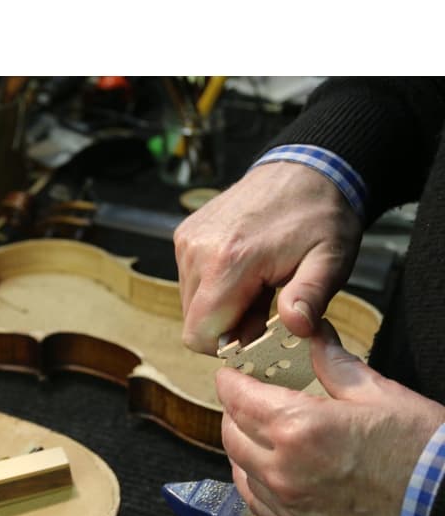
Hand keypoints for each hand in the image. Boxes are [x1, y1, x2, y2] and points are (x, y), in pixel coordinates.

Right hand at [174, 161, 361, 353]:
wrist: (307, 168)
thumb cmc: (320, 216)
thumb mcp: (330, 260)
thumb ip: (310, 297)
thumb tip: (296, 327)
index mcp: (229, 262)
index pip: (198, 335)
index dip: (227, 347)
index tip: (256, 336)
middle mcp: (198, 251)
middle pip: (194, 322)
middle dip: (228, 326)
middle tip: (265, 308)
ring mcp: (187, 241)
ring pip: (191, 303)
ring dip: (222, 306)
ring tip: (258, 286)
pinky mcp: (185, 235)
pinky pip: (190, 280)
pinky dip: (215, 286)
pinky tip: (245, 271)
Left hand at [216, 321, 444, 515]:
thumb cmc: (425, 455)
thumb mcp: (379, 394)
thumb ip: (334, 364)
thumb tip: (315, 336)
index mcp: (298, 428)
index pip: (237, 397)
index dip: (231, 379)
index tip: (233, 373)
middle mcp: (283, 468)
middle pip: (230, 430)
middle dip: (234, 408)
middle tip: (249, 396)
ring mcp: (288, 502)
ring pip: (238, 466)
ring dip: (241, 443)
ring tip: (259, 428)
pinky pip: (254, 500)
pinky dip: (251, 478)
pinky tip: (263, 467)